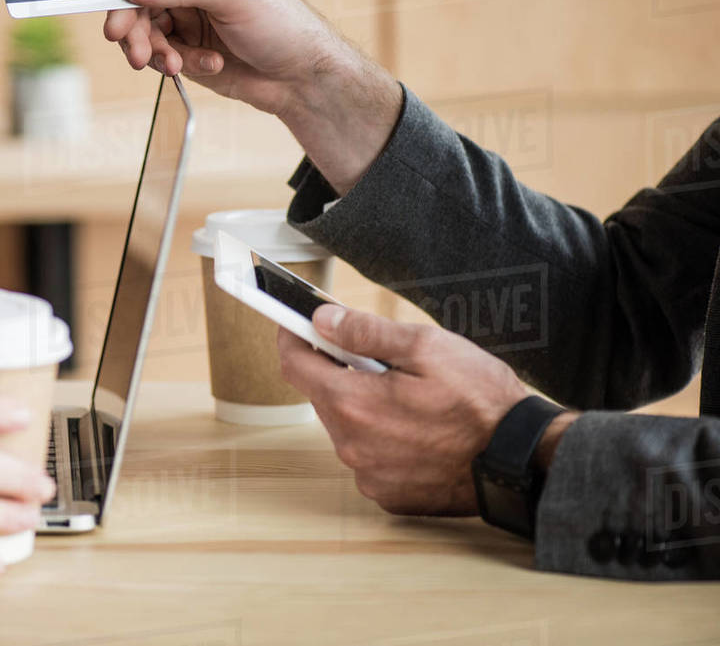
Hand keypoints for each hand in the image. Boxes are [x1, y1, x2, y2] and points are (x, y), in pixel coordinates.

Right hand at [103, 0, 402, 192]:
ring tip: (177, 66)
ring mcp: (184, 15)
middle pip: (136, 4)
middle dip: (138, 34)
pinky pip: (160, 55)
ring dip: (158, 53)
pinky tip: (209, 64)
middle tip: (140, 58)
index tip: (116, 28)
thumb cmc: (281, 25)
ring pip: (144, 33)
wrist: (302, 76)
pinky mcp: (185, 46)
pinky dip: (177, 64)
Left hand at [277, 305, 529, 515]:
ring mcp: (369, 474)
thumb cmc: (481, 401)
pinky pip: (369, 458)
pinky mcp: (388, 494)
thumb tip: (323, 320)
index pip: (296, 366)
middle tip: (375, 357)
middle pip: (322, 396)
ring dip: (362, 407)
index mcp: (353, 404)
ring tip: (407, 396)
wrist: (521, 459)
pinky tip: (416, 430)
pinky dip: (381, 440)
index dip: (292, 338)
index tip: (293, 324)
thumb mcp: (425, 347)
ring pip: (346, 428)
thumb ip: (365, 332)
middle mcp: (351, 445)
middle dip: (338, 372)